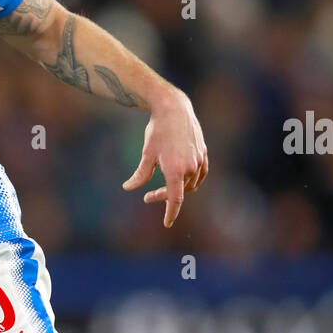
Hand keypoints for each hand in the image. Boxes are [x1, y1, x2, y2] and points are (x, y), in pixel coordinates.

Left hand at [122, 90, 208, 226]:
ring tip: (163, 186)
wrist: (173, 108)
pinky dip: (193, 180)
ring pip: (191, 184)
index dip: (170, 213)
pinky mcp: (204, 152)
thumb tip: (128, 188)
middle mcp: (191, 167)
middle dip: (164, 196)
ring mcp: (199, 160)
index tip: (166, 223)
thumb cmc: (157, 131)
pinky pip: (201, 174)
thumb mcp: (146, 154)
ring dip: (178, 188)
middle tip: (149, 196)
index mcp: (176, 170)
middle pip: (180, 192)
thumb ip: (140, 175)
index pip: (175, 200)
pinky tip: (184, 181)